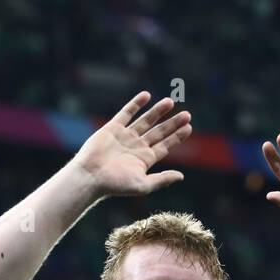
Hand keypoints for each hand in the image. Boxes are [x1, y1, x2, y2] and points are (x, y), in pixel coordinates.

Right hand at [72, 91, 191, 196]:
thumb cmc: (115, 185)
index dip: (177, 137)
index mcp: (144, 160)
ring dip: (158, 111)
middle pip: (159, 132)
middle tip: (187, 114)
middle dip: (173, 123)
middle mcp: (136, 147)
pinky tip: (147, 95)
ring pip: (145, 120)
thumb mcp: (143, 185)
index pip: (165, 145)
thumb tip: (181, 176)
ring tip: (170, 102)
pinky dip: (136, 104)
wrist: (90, 176)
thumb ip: (162, 179)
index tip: (188, 127)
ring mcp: (125, 136)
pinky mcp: (113, 128)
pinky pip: (126, 113)